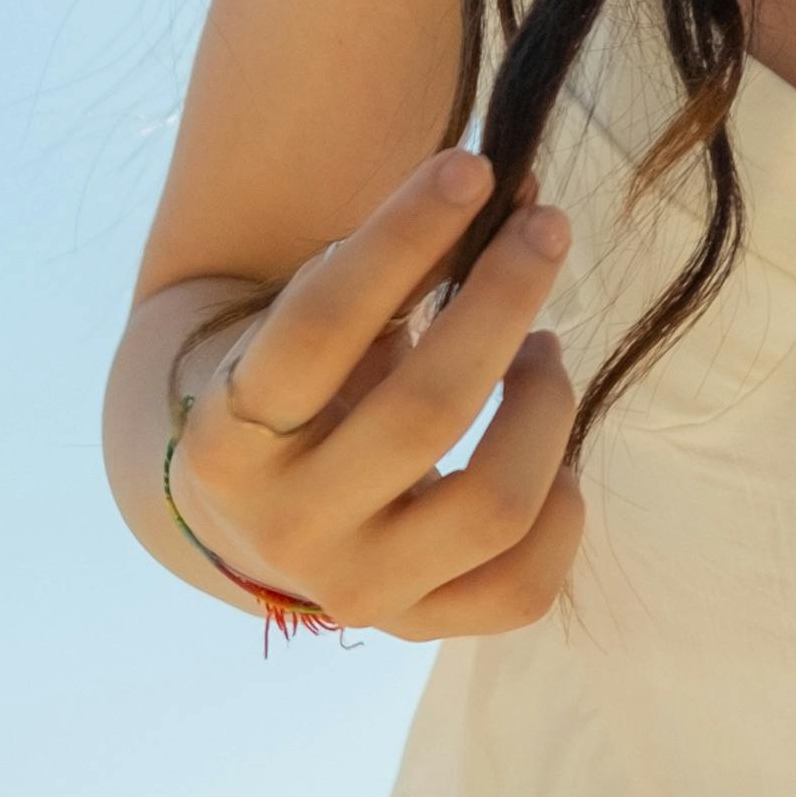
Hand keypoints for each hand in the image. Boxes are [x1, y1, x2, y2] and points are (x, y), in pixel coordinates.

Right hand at [166, 154, 584, 639]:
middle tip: (545, 230)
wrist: (248, 518)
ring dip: (547, 405)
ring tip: (546, 351)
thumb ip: (392, 266)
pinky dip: (564, 510)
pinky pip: (525, 587)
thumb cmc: (295, 390)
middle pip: (427, 410)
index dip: (403, 236)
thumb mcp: (307, 329)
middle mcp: (285, 526)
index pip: (320, 326)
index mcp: (230, 437)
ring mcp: (356, 590)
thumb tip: (519, 190)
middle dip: (503, 300)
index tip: (473, 167)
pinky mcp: (418, 629)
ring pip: (494, 503)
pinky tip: (556, 456)